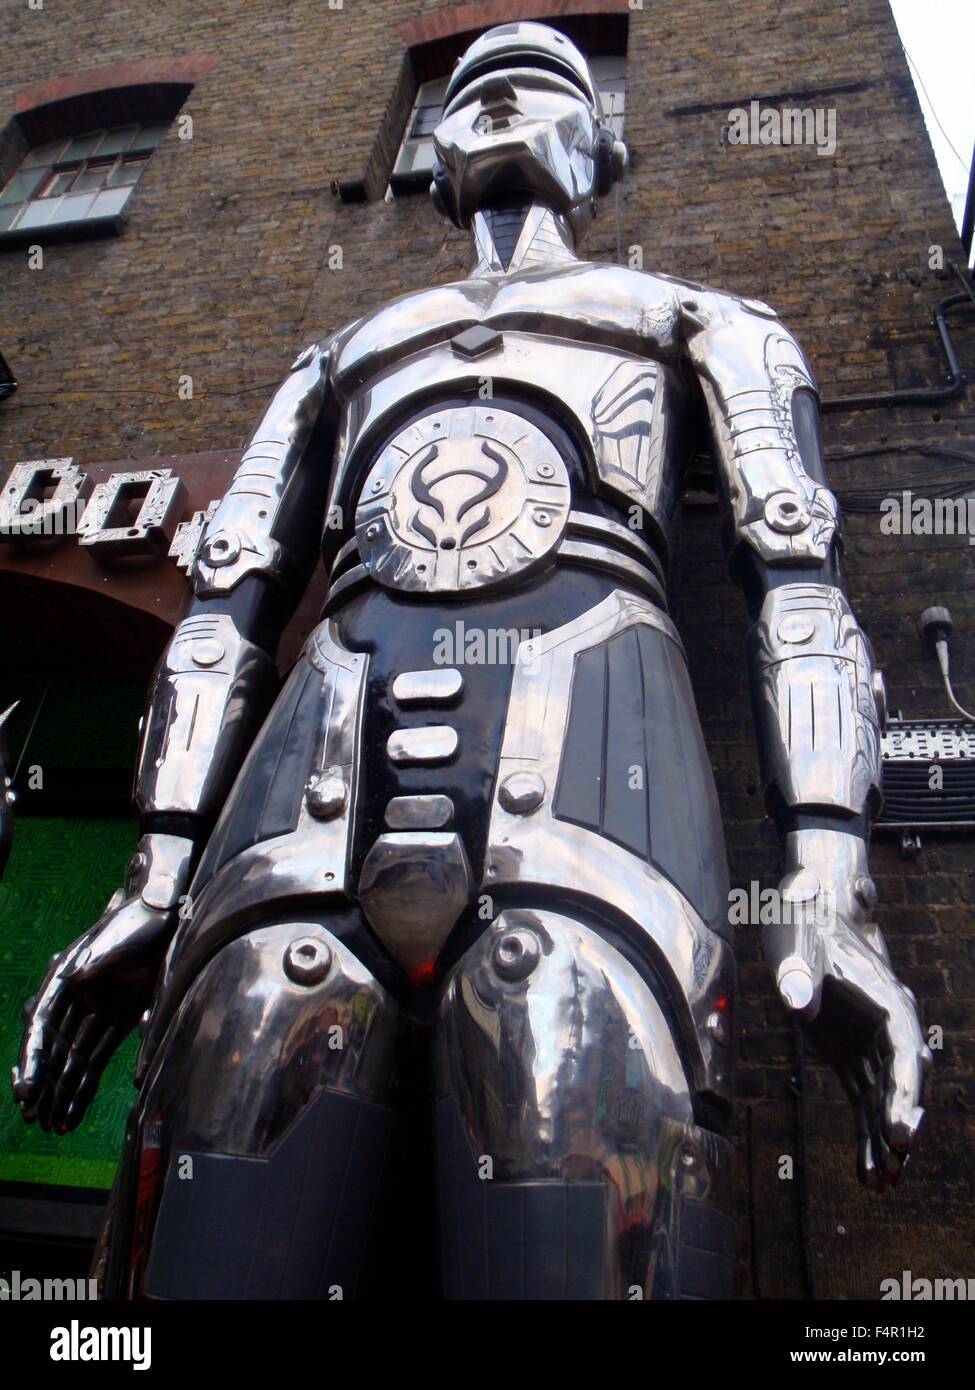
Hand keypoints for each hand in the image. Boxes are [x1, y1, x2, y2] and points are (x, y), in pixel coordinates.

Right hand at [11, 834, 192, 1133]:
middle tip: (34, 1117)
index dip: (33, 1058)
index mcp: (64, 978)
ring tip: (51, 1126)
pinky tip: (72, 1114)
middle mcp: (73, 999)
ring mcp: (94, 1011)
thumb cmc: (138, 921)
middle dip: (42, 1084)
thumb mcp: (118, 936)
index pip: (41, 1025)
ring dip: (59, 1093)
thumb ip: (98, 958)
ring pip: (69, 1060)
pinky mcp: (117, 1019)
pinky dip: (82, 1087)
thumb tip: (75, 979)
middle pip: (51, 1049)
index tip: (28, 1089)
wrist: (166, 914)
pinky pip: (94, 1059)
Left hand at [763, 828, 929, 1190]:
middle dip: (899, 1126)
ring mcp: (873, 1046)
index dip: (906, 1097)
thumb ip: (797, 976)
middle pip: (903, 1086)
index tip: (902, 1131)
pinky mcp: (852, 1058)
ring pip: (885, 1102)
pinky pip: (865, 1103)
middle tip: (893, 1165)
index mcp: (890, 1002)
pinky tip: (866, 1172)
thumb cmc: (805, 926)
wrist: (806, 914)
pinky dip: (866, 1135)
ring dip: (884, 1142)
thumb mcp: (796, 945)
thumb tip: (800, 1004)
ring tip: (879, 1185)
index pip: (906, 1056)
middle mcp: (890, 1029)